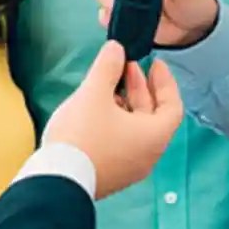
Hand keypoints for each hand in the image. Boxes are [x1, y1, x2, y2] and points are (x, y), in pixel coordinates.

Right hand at [42, 41, 182, 198]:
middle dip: (140, 87)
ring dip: (126, 103)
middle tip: (126, 66)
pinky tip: (97, 109)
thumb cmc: (82, 137)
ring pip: (136, 129)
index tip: (154, 64)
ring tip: (108, 85)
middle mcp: (147, 155)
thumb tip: (116, 49)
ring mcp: (129, 167)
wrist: (56, 180)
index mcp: (153, 136)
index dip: (166, 81)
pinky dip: (117, 121)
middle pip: (153, 116)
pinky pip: (123, 142)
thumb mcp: (94, 93)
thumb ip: (108, 66)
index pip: (173, 106)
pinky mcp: (111, 173)